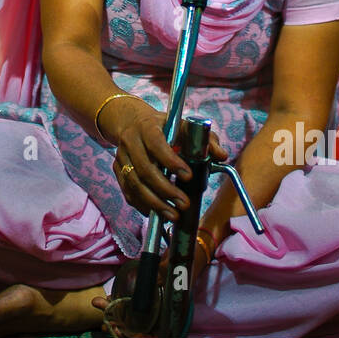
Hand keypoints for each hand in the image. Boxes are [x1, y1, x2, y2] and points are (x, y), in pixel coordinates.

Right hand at [104, 100, 226, 221]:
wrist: (132, 122)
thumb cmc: (165, 127)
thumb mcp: (185, 126)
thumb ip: (206, 139)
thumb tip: (221, 155)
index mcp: (147, 127)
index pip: (157, 145)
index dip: (171, 162)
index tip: (189, 176)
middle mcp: (130, 142)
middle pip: (144, 170)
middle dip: (165, 190)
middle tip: (184, 204)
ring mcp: (121, 157)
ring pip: (134, 185)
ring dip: (154, 203)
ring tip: (173, 215)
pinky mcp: (117, 171)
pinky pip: (128, 193)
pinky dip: (143, 206)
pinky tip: (158, 214)